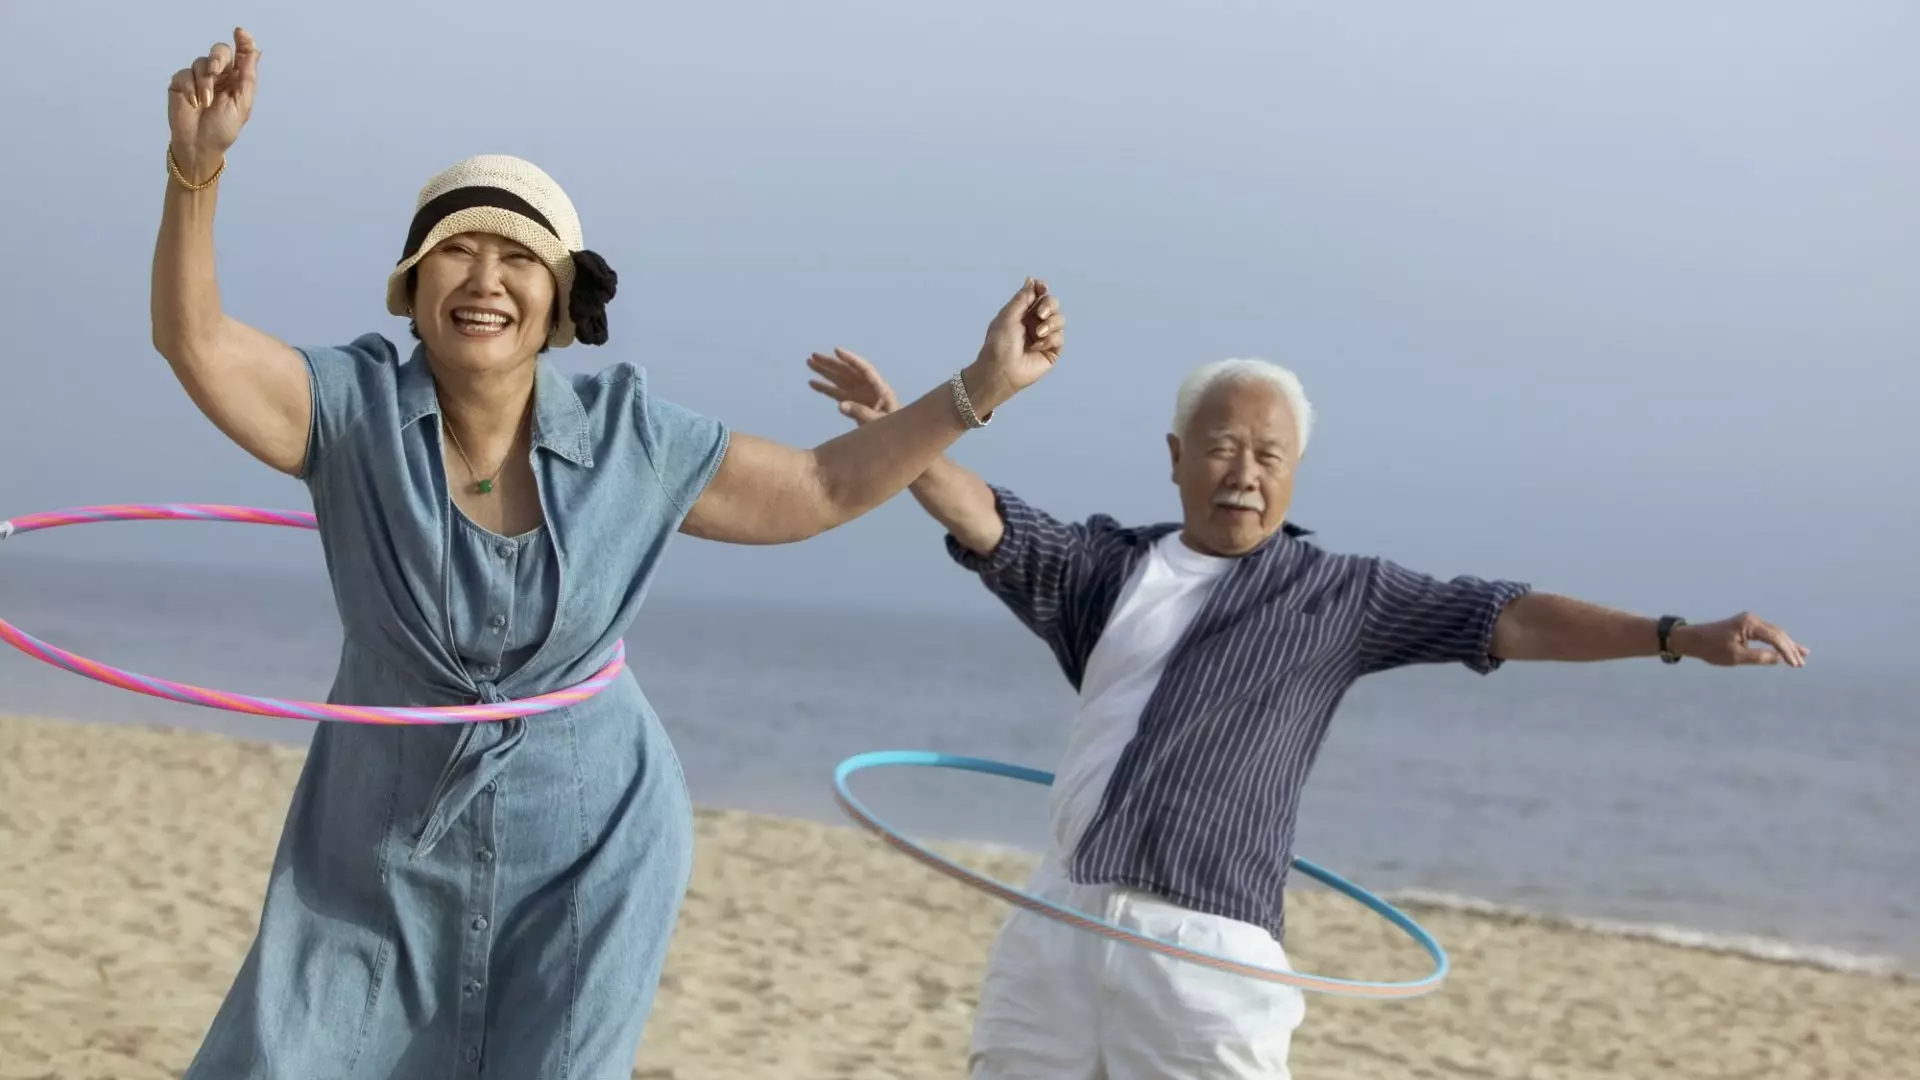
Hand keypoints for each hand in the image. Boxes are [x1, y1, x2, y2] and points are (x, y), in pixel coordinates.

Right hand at [167, 28, 260, 178]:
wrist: (200, 145)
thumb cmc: (223, 128)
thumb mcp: (241, 104)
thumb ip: (247, 77)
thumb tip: (255, 50)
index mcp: (236, 79)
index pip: (241, 54)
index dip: (243, 41)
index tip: (240, 32)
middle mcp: (218, 75)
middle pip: (219, 51)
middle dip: (217, 58)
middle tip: (215, 71)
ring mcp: (198, 78)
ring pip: (200, 62)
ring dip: (204, 82)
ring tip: (205, 102)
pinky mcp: (180, 83)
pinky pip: (184, 74)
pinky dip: (189, 87)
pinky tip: (193, 102)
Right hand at [807, 348, 899, 425]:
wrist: (898, 436)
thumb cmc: (895, 427)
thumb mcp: (880, 421)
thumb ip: (862, 413)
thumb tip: (839, 406)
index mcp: (879, 388)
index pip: (864, 369)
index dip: (851, 359)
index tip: (837, 350)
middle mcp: (868, 387)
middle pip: (847, 371)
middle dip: (831, 363)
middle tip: (813, 355)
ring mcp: (859, 394)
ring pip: (839, 379)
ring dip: (825, 371)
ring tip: (809, 362)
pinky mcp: (853, 403)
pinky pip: (836, 393)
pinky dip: (825, 388)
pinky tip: (812, 382)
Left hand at [962, 278, 1065, 413]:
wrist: (1001, 370)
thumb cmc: (999, 343)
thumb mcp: (1008, 316)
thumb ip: (1022, 298)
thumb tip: (1031, 279)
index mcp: (1023, 312)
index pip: (1038, 295)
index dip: (1042, 289)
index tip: (1042, 288)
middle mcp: (1035, 322)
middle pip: (1053, 304)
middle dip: (1049, 305)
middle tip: (1040, 314)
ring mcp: (1045, 336)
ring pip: (1060, 319)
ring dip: (1050, 324)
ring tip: (1037, 334)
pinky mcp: (1052, 351)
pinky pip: (1059, 337)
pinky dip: (1049, 340)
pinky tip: (1036, 346)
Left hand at [1672, 612, 1808, 666]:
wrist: (1692, 639)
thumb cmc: (1711, 648)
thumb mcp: (1735, 657)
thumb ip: (1758, 657)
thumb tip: (1778, 659)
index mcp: (1749, 624)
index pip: (1775, 638)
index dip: (1787, 652)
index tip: (1795, 664)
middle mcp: (1752, 619)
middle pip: (1778, 634)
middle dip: (1790, 649)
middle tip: (1802, 663)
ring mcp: (1749, 621)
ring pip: (1774, 633)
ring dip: (1787, 645)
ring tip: (1802, 656)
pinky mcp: (1746, 626)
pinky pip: (1766, 634)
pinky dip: (1777, 642)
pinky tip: (1787, 648)